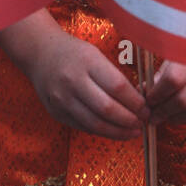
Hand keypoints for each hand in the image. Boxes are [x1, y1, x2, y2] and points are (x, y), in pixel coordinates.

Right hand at [27, 30, 149, 138]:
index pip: (117, 87)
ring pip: (95, 124)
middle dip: (129, 120)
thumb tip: (139, 102)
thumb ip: (114, 76)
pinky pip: (83, 127)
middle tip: (143, 122)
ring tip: (132, 132)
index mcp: (87, 61)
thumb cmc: (74, 53)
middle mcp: (73, 81)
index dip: (135, 102)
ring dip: (118, 132)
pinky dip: (102, 132)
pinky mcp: (56, 113)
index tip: (146, 108)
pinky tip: (114, 131)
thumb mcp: (95, 55)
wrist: (39, 53)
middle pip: (107, 108)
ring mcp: (62, 99)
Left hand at [145, 51, 185, 125]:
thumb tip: (148, 91)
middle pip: (185, 100)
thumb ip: (167, 68)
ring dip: (177, 118)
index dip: (157, 94)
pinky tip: (182, 114)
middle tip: (152, 114)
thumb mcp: (184, 43)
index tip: (147, 100)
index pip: (173, 80)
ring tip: (165, 117)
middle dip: (164, 111)